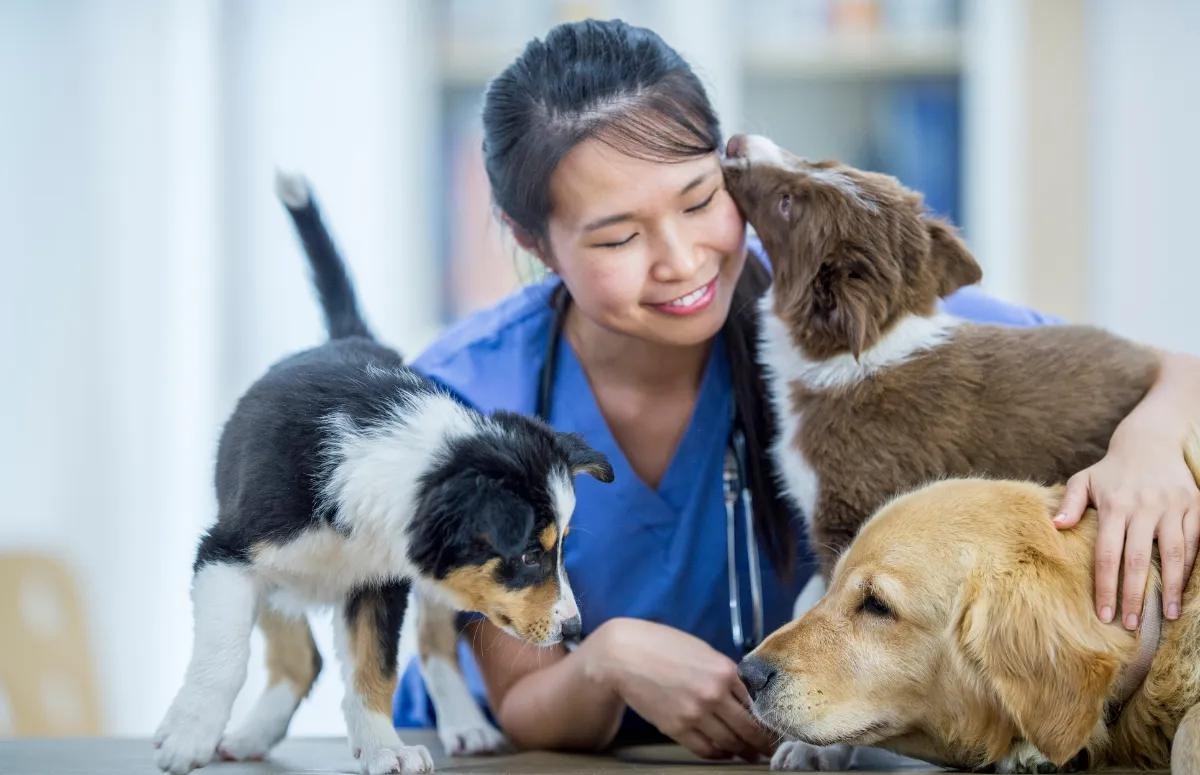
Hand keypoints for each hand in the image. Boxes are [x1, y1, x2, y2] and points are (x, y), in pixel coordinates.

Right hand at [582, 618, 774, 760]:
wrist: (624, 656)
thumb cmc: (663, 646)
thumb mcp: (702, 651)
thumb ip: (725, 673)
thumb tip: (746, 694)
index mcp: (724, 671)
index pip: (757, 703)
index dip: (768, 719)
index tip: (775, 728)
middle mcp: (714, 694)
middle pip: (749, 729)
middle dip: (762, 743)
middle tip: (770, 750)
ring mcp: (695, 714)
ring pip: (730, 743)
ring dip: (743, 751)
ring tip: (750, 754)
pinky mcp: (676, 729)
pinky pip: (706, 750)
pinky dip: (719, 754)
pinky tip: (723, 752)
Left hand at [1054, 419, 1199, 627]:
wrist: (1151, 442)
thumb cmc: (1111, 470)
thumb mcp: (1085, 480)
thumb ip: (1070, 504)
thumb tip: (1056, 527)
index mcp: (1114, 505)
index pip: (1107, 554)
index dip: (1105, 586)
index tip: (1104, 614)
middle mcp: (1143, 507)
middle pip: (1138, 560)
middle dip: (1134, 595)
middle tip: (1131, 624)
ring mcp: (1172, 507)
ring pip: (1173, 555)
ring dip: (1171, 588)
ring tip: (1167, 616)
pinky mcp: (1194, 506)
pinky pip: (1194, 543)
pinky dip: (1189, 568)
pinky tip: (1183, 590)